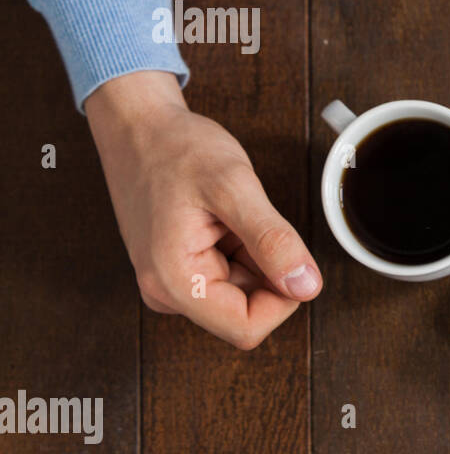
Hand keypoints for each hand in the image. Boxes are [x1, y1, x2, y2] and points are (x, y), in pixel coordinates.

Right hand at [85, 71, 321, 349]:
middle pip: (247, 312)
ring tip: (232, 216)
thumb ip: (273, 241)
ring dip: (255, 257)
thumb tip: (307, 287)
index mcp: (174, 281)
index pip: (247, 328)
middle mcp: (167, 292)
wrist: (139, 125)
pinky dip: (243, 249)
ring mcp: (172, 282)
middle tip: (251, 223)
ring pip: (242, 293)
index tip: (286, 255)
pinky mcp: (180, 269)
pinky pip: (230, 275)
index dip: (283, 299)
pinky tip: (226, 218)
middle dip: (267, 271)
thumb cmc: (177, 149)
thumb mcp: (235, 187)